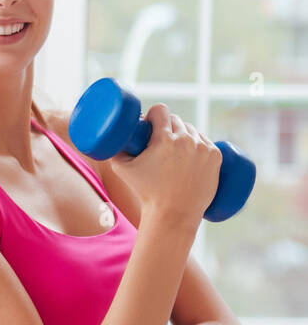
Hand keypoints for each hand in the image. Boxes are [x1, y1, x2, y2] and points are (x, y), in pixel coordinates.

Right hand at [108, 103, 221, 227]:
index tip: (150, 123)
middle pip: (176, 120)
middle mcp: (186, 140)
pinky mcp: (215, 157)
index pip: (160, 110)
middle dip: (167, 126)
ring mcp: (203, 148)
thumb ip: (113, 151)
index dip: (154, 114)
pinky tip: (191, 150)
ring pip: (191, 129)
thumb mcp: (122, 170)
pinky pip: (205, 140)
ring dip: (183, 133)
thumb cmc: (146, 192)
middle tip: (159, 139)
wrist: (174, 214)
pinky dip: (198, 142)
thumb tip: (108, 139)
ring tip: (175, 147)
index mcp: (164, 139)